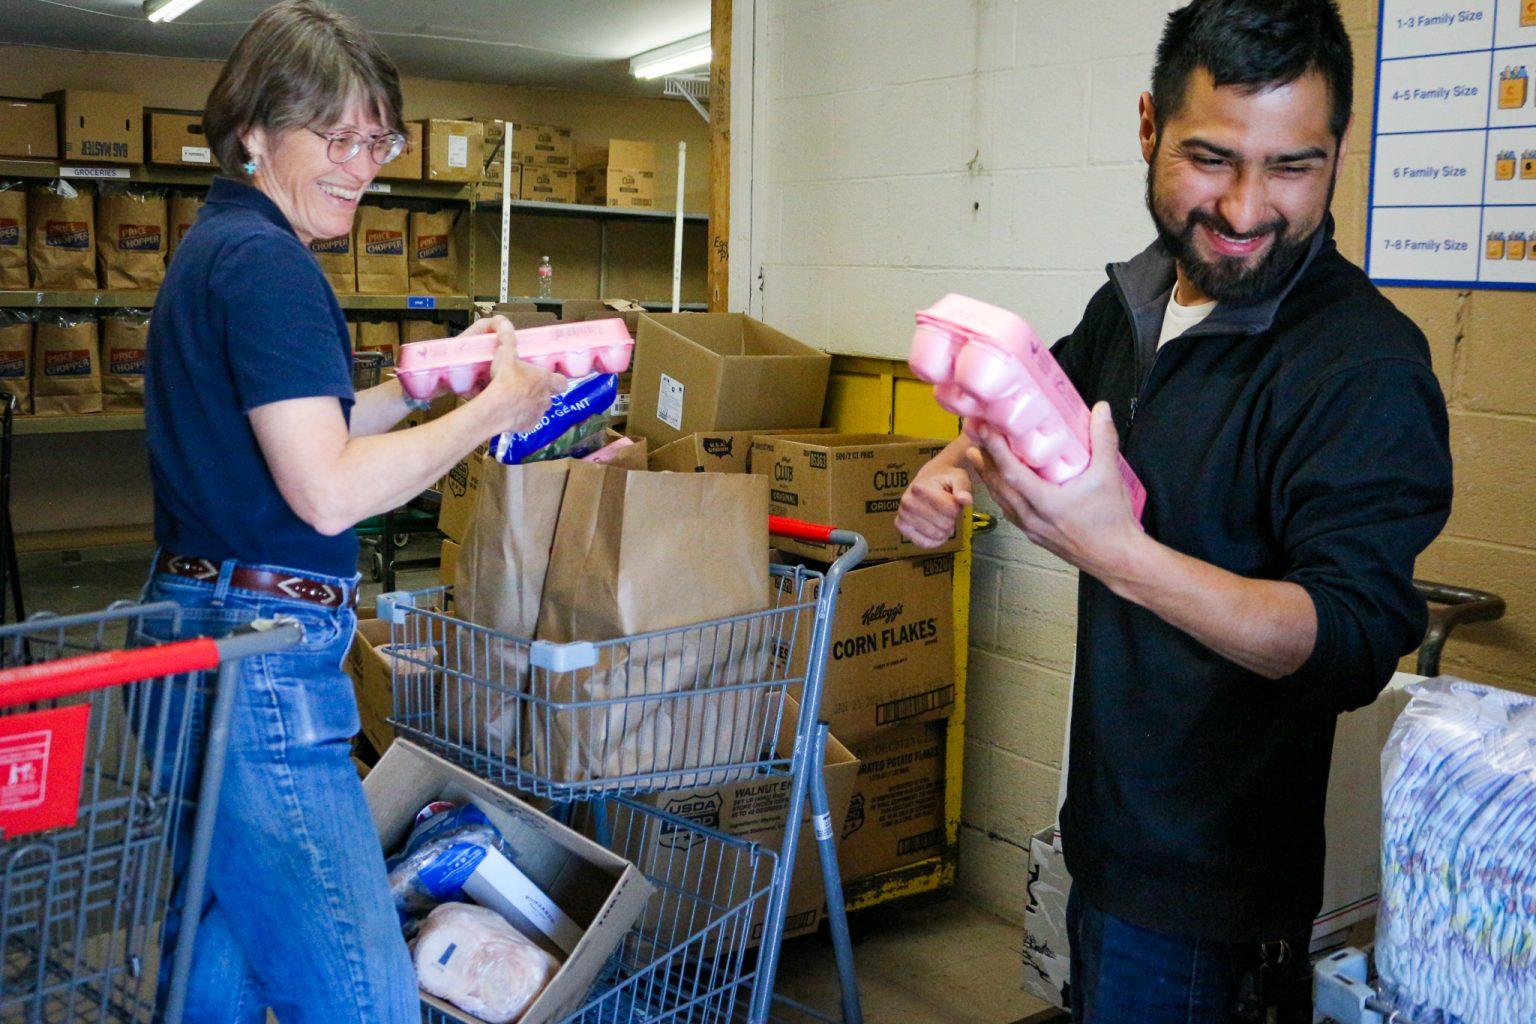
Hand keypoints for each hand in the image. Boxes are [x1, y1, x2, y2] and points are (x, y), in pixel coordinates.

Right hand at [474, 315, 566, 433]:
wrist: (495, 409)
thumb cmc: (504, 381)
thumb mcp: (505, 354)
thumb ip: (507, 338)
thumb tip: (503, 321)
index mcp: (545, 381)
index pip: (562, 382)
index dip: (557, 380)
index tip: (549, 378)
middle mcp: (546, 399)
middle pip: (549, 396)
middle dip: (540, 392)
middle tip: (526, 387)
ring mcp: (538, 414)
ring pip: (539, 409)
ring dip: (531, 405)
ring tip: (516, 399)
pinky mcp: (528, 426)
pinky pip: (528, 422)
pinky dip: (522, 418)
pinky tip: (511, 412)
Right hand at [896, 457, 973, 548]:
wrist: (927, 479)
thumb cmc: (944, 480)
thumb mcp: (958, 478)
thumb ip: (963, 488)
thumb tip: (966, 500)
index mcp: (919, 488)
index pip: (950, 510)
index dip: (957, 507)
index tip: (952, 499)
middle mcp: (907, 501)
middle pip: (944, 525)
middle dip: (950, 519)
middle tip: (946, 510)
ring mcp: (902, 515)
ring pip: (936, 535)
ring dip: (944, 530)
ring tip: (940, 517)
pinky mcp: (901, 526)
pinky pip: (924, 543)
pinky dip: (935, 540)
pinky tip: (936, 530)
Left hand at [967, 402, 1143, 579]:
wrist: (1117, 558)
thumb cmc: (1112, 522)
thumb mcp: (1110, 476)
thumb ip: (1104, 440)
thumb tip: (1101, 410)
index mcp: (1047, 503)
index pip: (1012, 473)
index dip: (995, 450)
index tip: (983, 429)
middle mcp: (1033, 518)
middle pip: (999, 486)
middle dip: (984, 459)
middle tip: (974, 436)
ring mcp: (1032, 529)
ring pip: (1002, 500)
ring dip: (989, 477)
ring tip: (978, 456)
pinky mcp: (1035, 535)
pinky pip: (1010, 511)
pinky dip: (1001, 494)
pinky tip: (1000, 485)